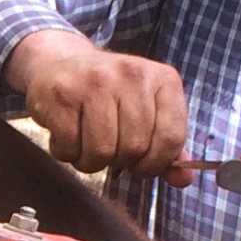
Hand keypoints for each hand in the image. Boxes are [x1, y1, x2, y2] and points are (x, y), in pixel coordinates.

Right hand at [6, 30, 196, 184]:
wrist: (57, 62)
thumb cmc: (107, 93)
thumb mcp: (146, 110)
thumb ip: (166, 146)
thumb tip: (183, 179)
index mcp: (163, 79)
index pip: (171, 138)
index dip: (155, 163)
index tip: (140, 162)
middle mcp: (132, 75)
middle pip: (135, 148)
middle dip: (119, 161)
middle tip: (108, 148)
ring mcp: (95, 82)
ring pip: (102, 152)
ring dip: (91, 161)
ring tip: (86, 144)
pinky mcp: (63, 94)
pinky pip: (70, 147)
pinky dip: (66, 153)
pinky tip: (66, 135)